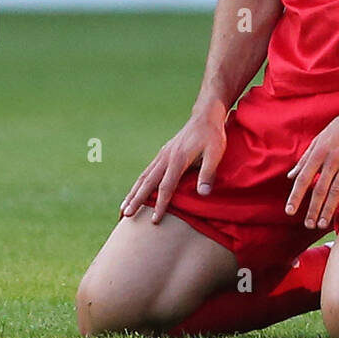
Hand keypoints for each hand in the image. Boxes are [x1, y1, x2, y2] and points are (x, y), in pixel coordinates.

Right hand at [121, 103, 227, 222]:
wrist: (205, 116)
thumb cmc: (213, 136)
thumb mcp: (216, 153)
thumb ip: (208, 173)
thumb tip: (203, 194)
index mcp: (178, 159)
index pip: (167, 186)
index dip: (161, 204)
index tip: (154, 221)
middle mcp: (166, 158)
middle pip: (148, 182)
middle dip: (136, 200)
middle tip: (125, 216)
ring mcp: (162, 155)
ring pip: (143, 177)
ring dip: (132, 193)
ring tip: (122, 209)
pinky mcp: (163, 154)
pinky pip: (147, 171)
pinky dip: (138, 184)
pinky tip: (134, 193)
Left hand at [285, 106, 338, 229]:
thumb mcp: (319, 140)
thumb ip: (305, 159)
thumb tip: (290, 176)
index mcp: (319, 152)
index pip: (303, 178)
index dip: (296, 196)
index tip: (289, 212)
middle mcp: (332, 159)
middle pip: (320, 189)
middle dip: (312, 209)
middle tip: (308, 225)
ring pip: (336, 191)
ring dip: (328, 209)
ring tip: (322, 224)